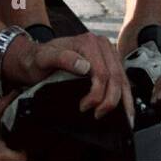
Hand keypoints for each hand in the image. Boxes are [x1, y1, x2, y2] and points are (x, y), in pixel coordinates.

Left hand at [1, 31, 132, 122]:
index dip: (97, 94)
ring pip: (123, 79)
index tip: (84, 107)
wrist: (35, 58)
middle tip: (97, 114)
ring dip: (123, 101)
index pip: (102, 73)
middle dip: (110, 100)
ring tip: (118, 117)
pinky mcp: (110, 62)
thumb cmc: (38, 59)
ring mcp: (107, 52)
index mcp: (88, 42)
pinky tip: (126, 108)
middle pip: (115, 77)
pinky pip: (122, 79)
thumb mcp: (44, 58)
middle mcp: (101, 44)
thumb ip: (61, 58)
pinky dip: (125, 95)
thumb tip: (84, 66)